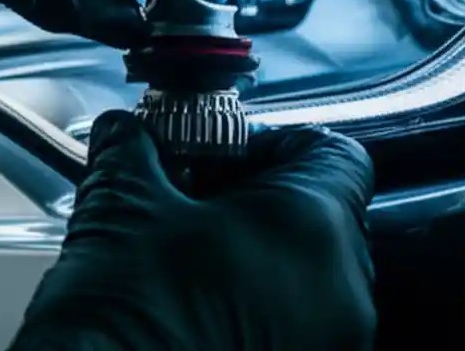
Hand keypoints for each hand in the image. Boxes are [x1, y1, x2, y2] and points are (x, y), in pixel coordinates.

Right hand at [9, 111, 376, 350]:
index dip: (272, 143)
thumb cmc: (125, 322)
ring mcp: (331, 343)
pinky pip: (296, 327)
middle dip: (254, 203)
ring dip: (256, 261)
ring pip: (307, 277)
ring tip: (187, 264)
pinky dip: (256, 310)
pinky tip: (195, 310)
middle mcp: (344, 290)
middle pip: (320, 216)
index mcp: (316, 226)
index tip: (223, 154)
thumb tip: (125, 135)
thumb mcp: (121, 211)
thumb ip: (133, 153)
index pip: (334, 152)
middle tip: (191, 206)